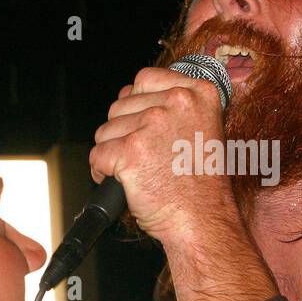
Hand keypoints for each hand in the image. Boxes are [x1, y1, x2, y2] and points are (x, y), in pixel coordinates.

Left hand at [89, 68, 236, 243]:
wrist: (203, 221)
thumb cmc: (202, 186)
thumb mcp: (201, 130)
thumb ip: (172, 107)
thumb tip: (130, 95)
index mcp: (198, 93)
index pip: (145, 79)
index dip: (138, 105)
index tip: (146, 127)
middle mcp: (177, 102)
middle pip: (120, 105)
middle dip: (124, 132)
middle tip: (146, 157)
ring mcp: (153, 125)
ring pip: (106, 130)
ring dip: (113, 152)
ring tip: (137, 171)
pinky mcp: (131, 151)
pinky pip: (98, 155)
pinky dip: (102, 172)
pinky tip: (123, 182)